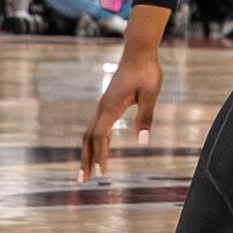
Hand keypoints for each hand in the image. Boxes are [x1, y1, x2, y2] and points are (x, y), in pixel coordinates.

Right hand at [79, 46, 161, 180]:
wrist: (139, 52)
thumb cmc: (146, 72)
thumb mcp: (150, 95)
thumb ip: (146, 118)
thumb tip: (142, 142)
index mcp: (111, 108)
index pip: (100, 137)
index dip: (99, 156)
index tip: (100, 174)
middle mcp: (103, 108)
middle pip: (89, 138)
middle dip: (86, 160)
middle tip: (82, 180)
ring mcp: (103, 105)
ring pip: (90, 133)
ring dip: (87, 152)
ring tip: (85, 170)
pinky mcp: (107, 103)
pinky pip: (96, 126)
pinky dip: (94, 142)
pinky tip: (98, 149)